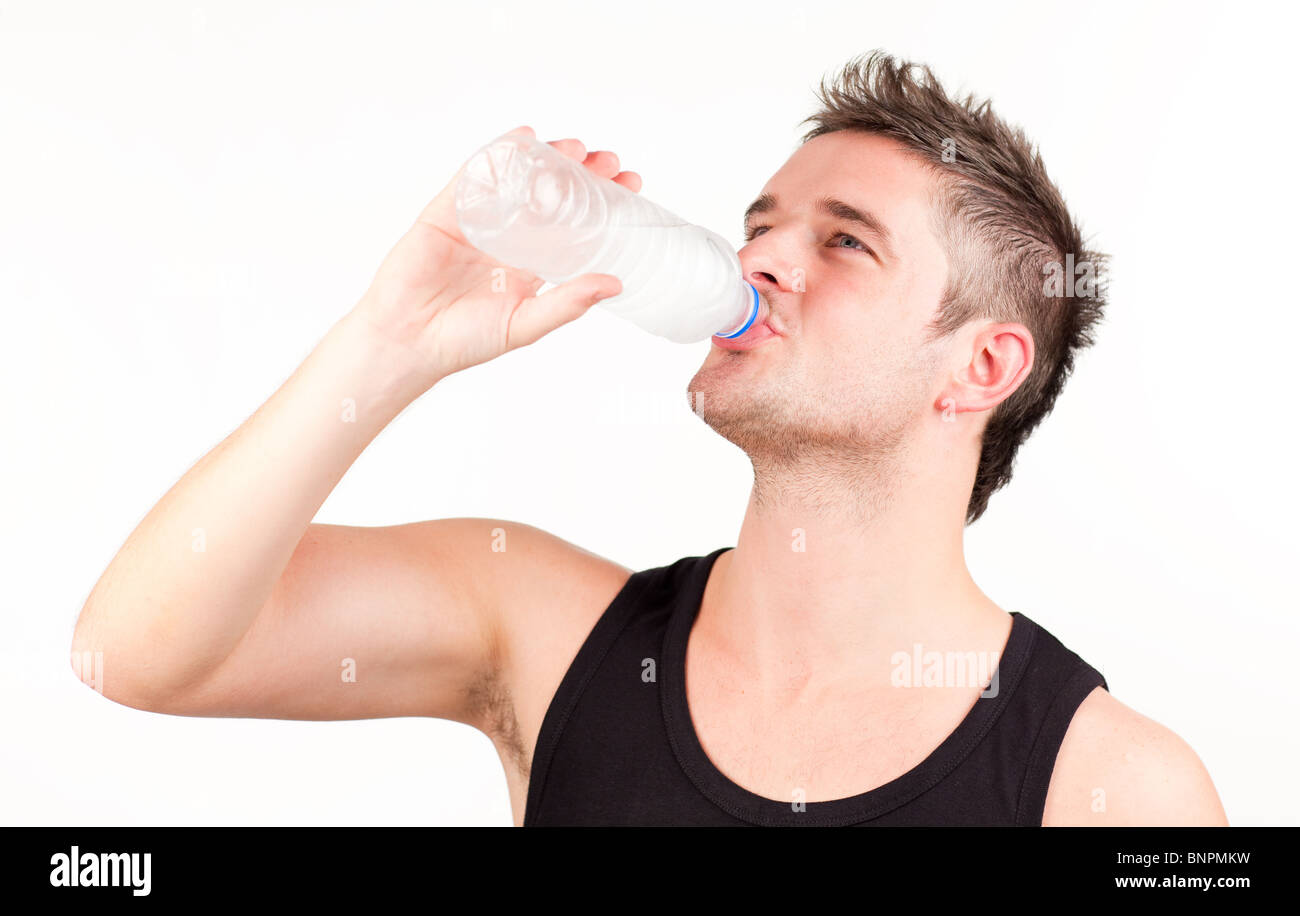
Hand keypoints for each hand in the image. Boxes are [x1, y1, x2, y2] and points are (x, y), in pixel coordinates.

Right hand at [349, 126, 643, 387]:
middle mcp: (508, 239)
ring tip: (576, 148)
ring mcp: (478, 222)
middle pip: (551, 195)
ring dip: (548, 159)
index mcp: (531, 264)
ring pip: (518, 180)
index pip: (575, 225)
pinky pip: (474, 176)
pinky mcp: (446, 212)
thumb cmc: (463, 341)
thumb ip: (567, 303)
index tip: (631, 184)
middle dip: (581, 174)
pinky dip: (498, 154)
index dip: (602, 203)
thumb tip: (614, 283)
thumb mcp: (525, 325)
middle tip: (609, 161)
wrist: (407, 341)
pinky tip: (523, 137)